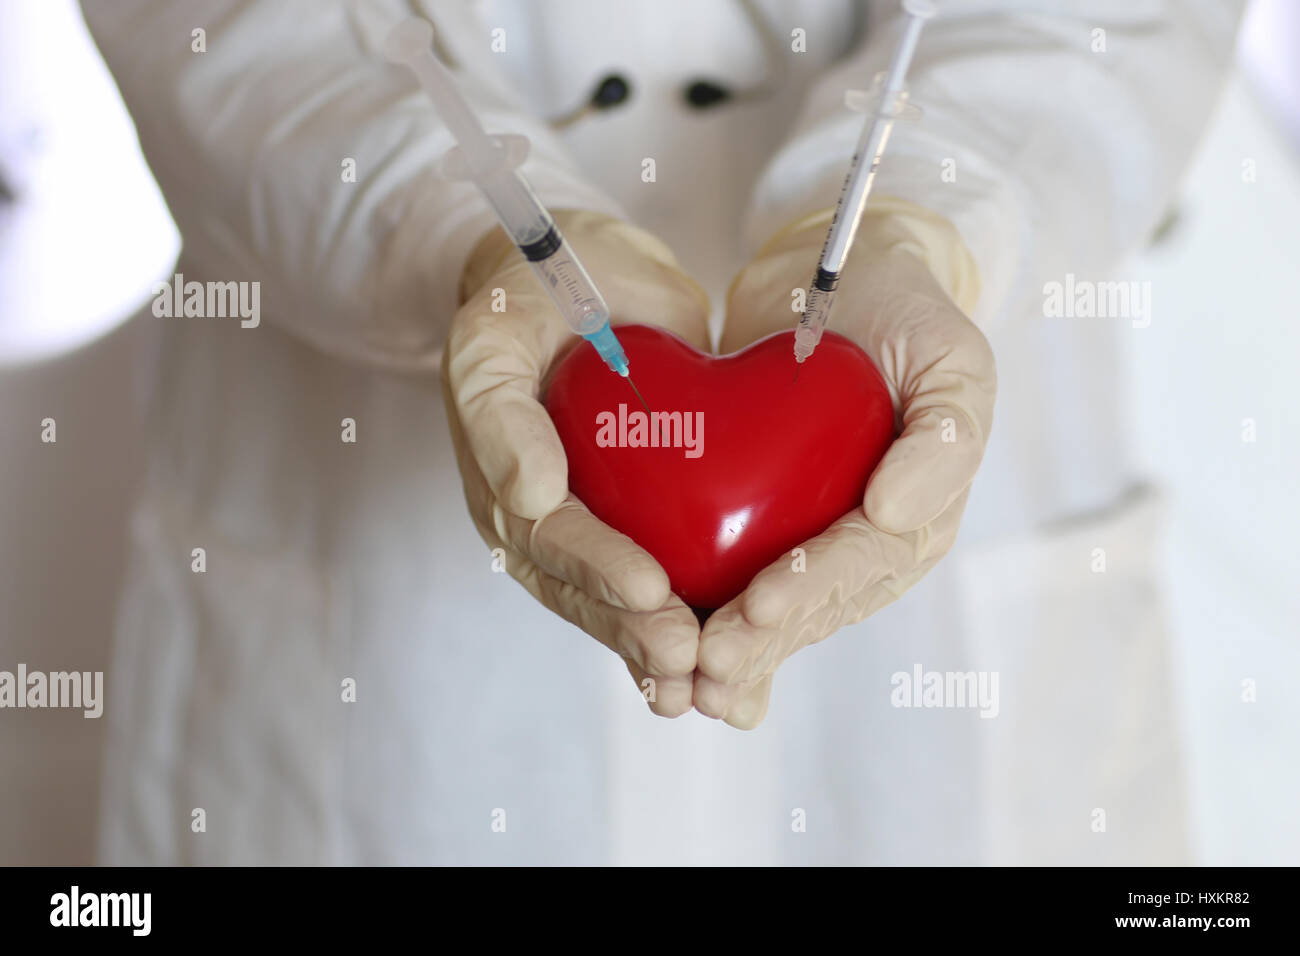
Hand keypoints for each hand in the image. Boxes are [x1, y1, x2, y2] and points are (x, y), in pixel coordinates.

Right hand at [442, 210, 711, 716]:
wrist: (584, 270)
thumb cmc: (533, 292)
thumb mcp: (496, 332)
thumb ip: (499, 411)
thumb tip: (530, 496)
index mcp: (503, 478)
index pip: (546, 535)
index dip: (596, 566)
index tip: (652, 589)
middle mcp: (543, 514)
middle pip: (583, 588)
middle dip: (635, 629)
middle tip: (688, 658)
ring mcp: (592, 521)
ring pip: (619, 601)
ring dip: (660, 646)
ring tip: (708, 685)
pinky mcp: (642, 517)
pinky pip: (662, 578)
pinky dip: (696, 621)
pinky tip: (733, 674)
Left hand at [694, 202, 996, 727]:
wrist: (836, 283)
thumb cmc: (901, 314)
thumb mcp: (946, 355)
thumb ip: (943, 433)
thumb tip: (896, 513)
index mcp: (920, 509)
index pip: (865, 558)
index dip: (814, 585)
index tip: (761, 604)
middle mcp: (871, 542)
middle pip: (817, 604)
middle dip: (763, 639)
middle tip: (708, 662)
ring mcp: (818, 543)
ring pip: (779, 614)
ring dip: (735, 651)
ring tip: (685, 682)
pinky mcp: (770, 533)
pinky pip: (742, 588)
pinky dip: (709, 624)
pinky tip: (674, 672)